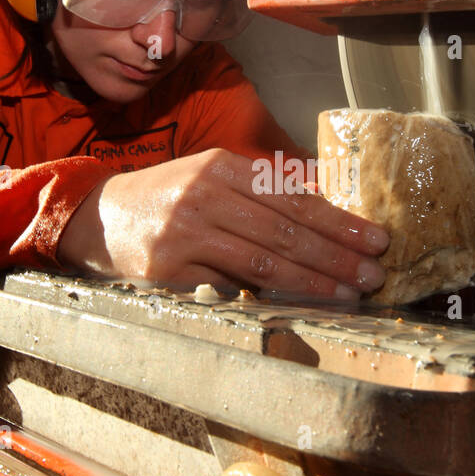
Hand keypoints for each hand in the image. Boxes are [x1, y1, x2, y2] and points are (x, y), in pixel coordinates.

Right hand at [57, 148, 389, 299]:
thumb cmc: (168, 198)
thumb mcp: (213, 177)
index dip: (340, 222)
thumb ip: (263, 189)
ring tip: (348, 295)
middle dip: (336, 256)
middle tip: (374, 275)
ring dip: (312, 282)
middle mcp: (204, 195)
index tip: (376, 240)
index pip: (295, 199)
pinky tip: (298, 307)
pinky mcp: (168, 270)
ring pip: (262, 262)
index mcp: (223, 167)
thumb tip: (325, 202)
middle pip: (285, 231)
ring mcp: (185, 233)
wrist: (98, 217)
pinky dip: (266, 300)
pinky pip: (228, 288)